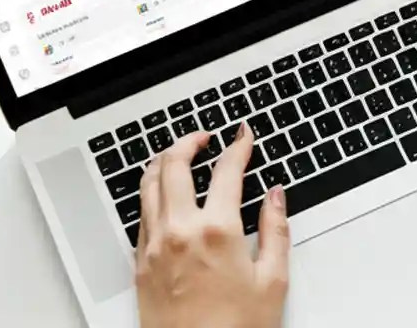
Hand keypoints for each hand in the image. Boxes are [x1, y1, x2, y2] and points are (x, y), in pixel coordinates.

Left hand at [136, 123, 289, 327]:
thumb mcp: (273, 281)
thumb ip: (276, 230)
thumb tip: (276, 198)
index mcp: (217, 231)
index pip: (226, 170)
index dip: (238, 146)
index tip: (243, 136)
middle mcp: (180, 232)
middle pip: (175, 165)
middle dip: (190, 141)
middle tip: (205, 137)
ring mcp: (154, 247)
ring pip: (149, 185)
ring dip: (164, 161)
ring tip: (177, 154)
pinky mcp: (140, 264)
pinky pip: (140, 215)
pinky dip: (151, 194)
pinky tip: (162, 196)